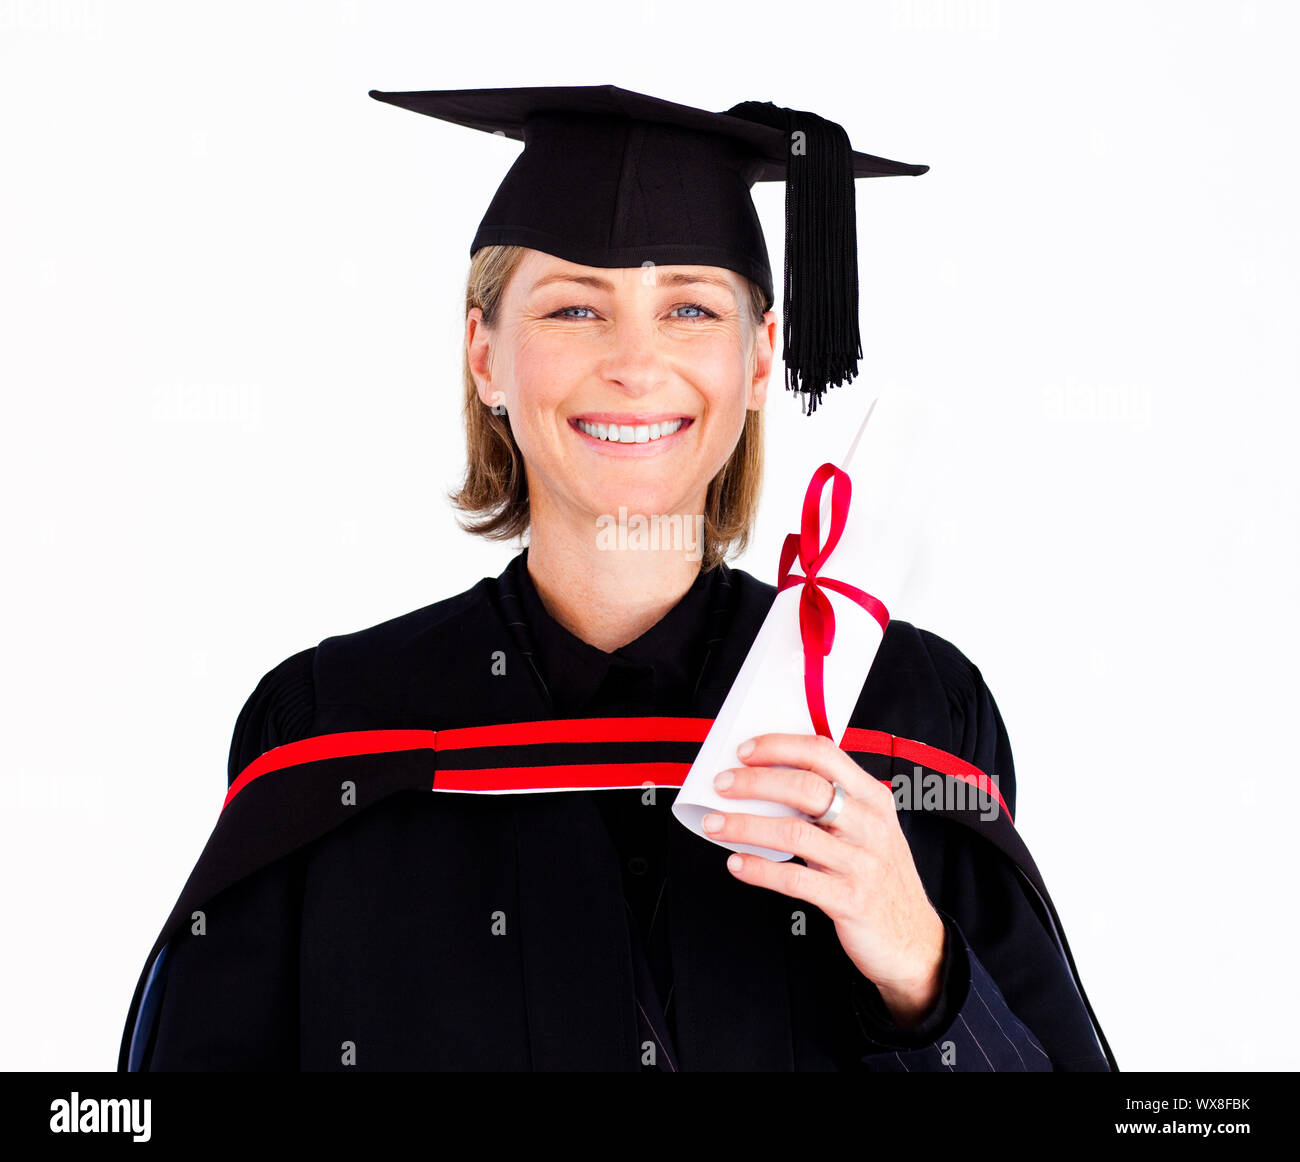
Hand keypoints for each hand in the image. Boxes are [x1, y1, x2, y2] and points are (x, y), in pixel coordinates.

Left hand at [704, 731, 945, 1027]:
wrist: (914, 941)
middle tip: (722, 784)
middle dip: (755, 782)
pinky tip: (737, 863)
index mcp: (873, 798)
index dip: (780, 747)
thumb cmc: (881, 877)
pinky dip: (759, 869)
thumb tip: (768, 781)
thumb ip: (832, 804)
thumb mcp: (869, 830)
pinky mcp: (850, 900)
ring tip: (715, 824)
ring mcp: (862, 863)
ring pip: (794, 832)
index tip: (745, 751)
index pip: (824, 754)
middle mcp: (871, 825)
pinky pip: (795, 879)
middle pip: (805, 788)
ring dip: (745, 825)